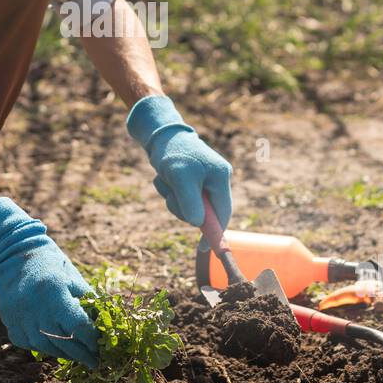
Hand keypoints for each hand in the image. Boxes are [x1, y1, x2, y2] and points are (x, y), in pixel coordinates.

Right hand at [0, 197, 99, 366]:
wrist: (12, 257)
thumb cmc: (50, 265)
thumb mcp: (72, 277)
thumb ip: (87, 301)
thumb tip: (105, 326)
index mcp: (53, 290)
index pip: (77, 325)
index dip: (91, 339)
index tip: (101, 346)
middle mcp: (33, 306)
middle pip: (63, 341)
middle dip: (82, 354)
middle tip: (95, 361)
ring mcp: (19, 318)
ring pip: (46, 347)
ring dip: (65, 354)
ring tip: (79, 356)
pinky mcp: (10, 326)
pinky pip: (31, 345)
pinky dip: (46, 348)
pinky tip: (58, 348)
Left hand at [126, 94, 232, 230]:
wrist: (159, 133)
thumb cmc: (172, 153)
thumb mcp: (180, 178)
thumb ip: (190, 201)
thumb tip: (198, 223)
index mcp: (220, 177)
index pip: (223, 213)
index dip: (214, 232)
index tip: (205, 248)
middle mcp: (216, 179)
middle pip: (205, 212)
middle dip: (184, 208)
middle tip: (172, 197)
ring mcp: (204, 180)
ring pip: (189, 206)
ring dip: (173, 199)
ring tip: (166, 180)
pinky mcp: (191, 180)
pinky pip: (180, 197)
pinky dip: (169, 191)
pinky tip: (164, 177)